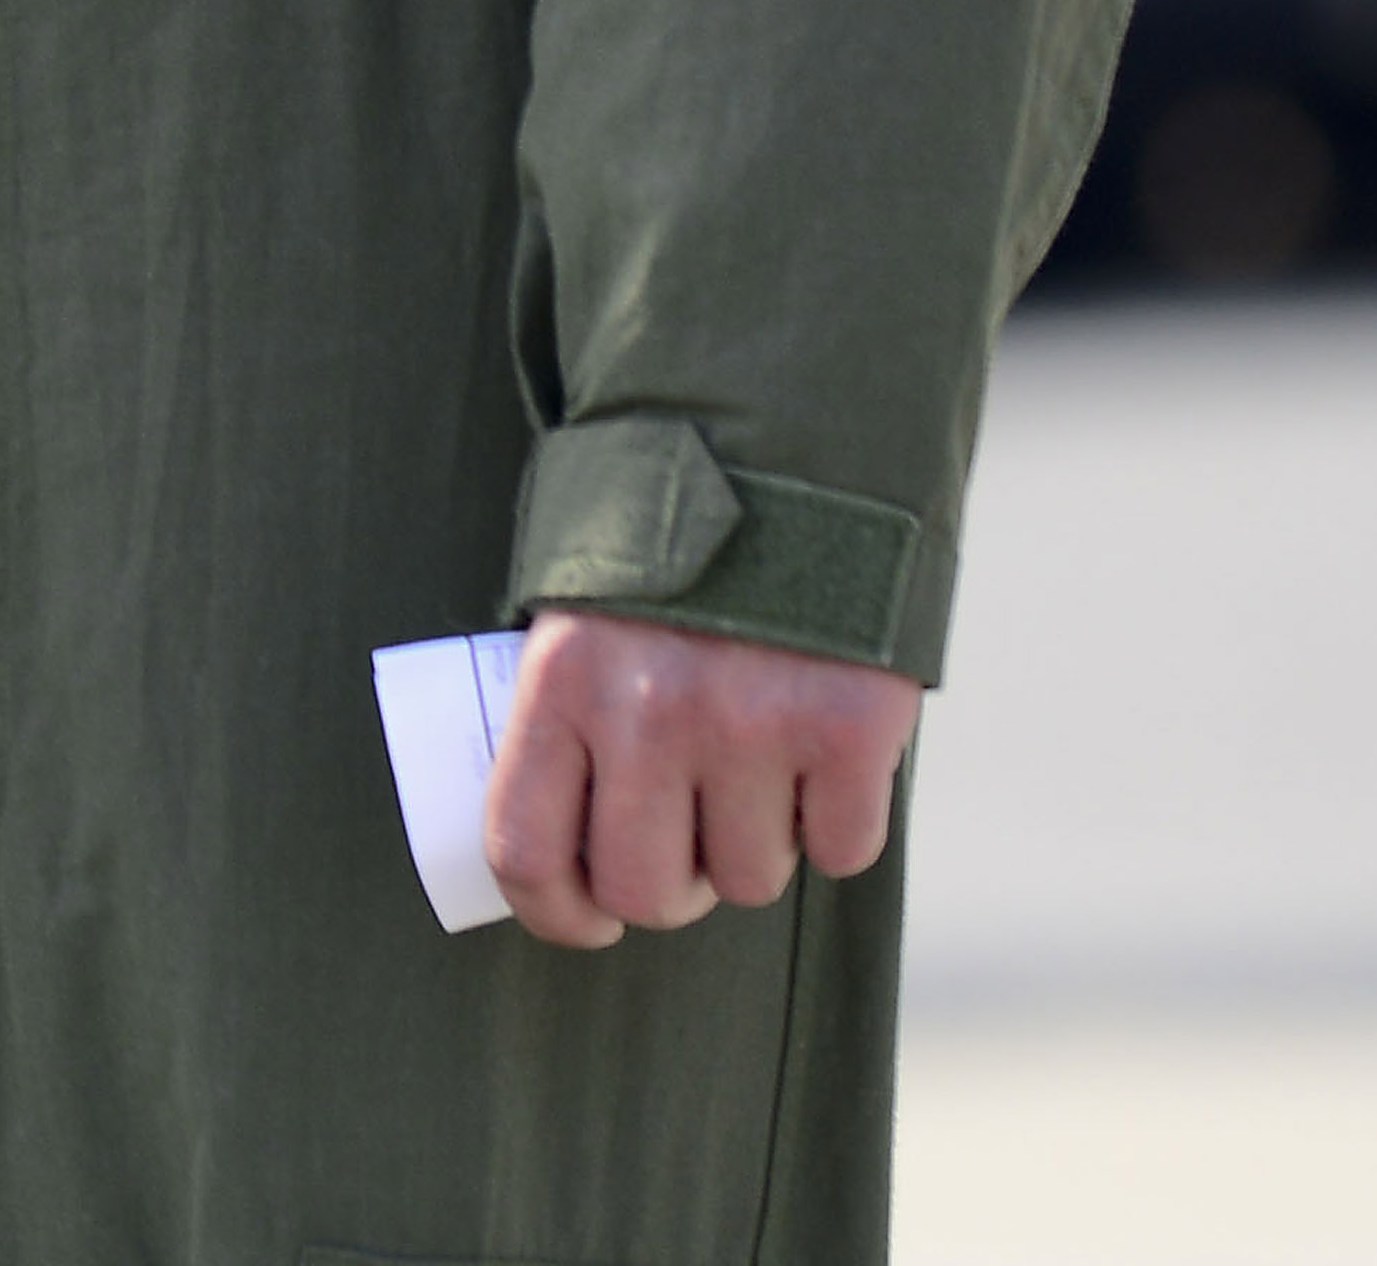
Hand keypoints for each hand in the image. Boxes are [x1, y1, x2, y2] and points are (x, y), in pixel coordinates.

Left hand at [486, 608, 919, 945]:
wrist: (783, 460)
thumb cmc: (668, 569)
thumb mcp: (582, 625)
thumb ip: (568, 726)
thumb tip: (562, 863)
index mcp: (560, 681)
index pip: (526, 851)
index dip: (557, 913)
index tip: (588, 917)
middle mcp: (649, 709)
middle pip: (647, 892)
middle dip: (671, 887)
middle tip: (688, 839)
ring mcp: (753, 720)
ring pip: (751, 880)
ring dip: (755, 844)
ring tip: (755, 762)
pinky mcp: (850, 726)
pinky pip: (842, 848)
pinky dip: (836, 822)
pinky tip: (819, 754)